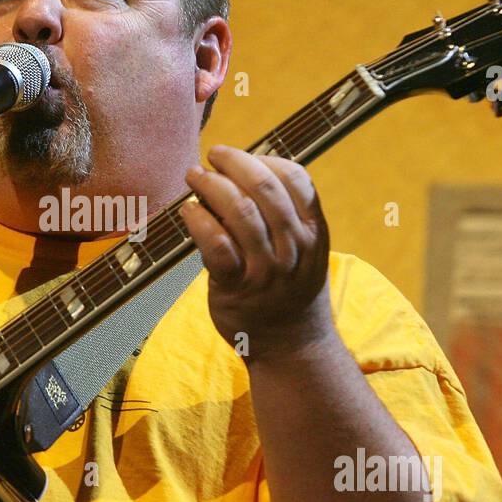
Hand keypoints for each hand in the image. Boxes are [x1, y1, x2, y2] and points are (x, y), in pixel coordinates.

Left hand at [179, 145, 334, 362]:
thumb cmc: (290, 290)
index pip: (295, 178)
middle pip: (263, 187)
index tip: (240, 156)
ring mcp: (267, 267)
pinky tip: (188, 212)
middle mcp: (294, 245)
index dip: (264, 158)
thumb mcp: (306, 251)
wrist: (292, 345)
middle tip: (212, 155)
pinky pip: (214, 243)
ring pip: (237, 209)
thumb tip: (243, 174)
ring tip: (194, 176)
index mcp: (313, 231)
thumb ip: (286, 216)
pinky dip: (197, 220)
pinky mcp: (237, 285)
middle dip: (233, 163)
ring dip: (209, 185)